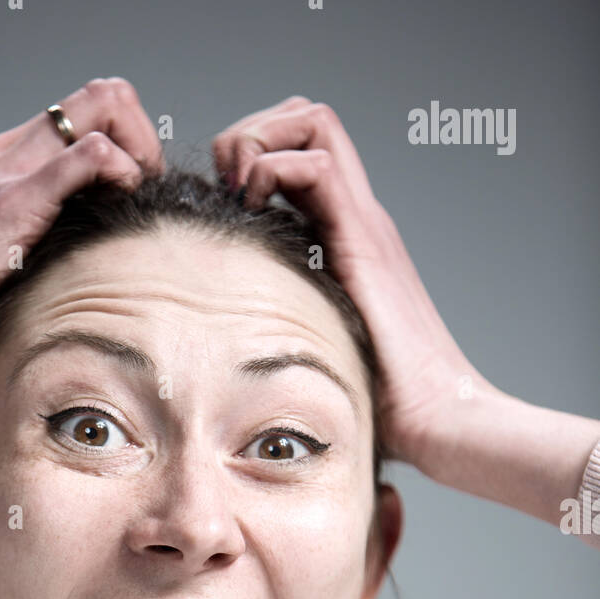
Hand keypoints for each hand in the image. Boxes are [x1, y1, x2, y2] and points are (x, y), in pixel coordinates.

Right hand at [0, 77, 164, 393]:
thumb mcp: (1, 269)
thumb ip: (36, 249)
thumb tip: (88, 264)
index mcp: (0, 167)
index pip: (83, 114)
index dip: (128, 142)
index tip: (139, 195)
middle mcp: (2, 157)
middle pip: (99, 96)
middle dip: (142, 137)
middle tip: (148, 192)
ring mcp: (3, 176)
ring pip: (99, 110)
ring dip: (138, 150)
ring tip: (138, 202)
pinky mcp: (9, 207)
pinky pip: (84, 157)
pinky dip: (121, 171)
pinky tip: (124, 207)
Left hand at [212, 97, 484, 469]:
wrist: (438, 418)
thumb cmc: (382, 403)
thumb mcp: (315, 348)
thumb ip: (285, 328)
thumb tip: (227, 352)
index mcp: (343, 235)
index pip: (298, 149)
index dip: (251, 155)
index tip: (223, 205)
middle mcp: (356, 217)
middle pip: (305, 117)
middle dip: (251, 133)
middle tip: (228, 188)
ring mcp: (364, 224)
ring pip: (312, 121)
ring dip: (259, 141)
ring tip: (241, 195)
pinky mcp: (364, 241)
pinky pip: (316, 165)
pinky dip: (272, 171)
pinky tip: (256, 214)